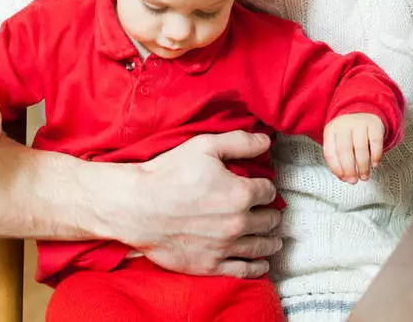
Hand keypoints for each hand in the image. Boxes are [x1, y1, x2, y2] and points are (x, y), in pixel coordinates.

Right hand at [117, 131, 282, 277]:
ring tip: (275, 238)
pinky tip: (262, 263)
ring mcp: (224, 247)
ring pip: (262, 246)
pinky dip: (258, 267)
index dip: (266, 187)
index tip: (262, 187)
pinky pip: (244, 270)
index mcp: (240, 193)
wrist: (137, 207)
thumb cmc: (170, 173)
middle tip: (269, 211)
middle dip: (271, 213)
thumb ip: (240, 142)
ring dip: (271, 240)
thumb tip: (266, 141)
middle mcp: (237, 223)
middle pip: (269, 220)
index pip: (269, 191)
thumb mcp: (205, 146)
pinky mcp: (210, 265)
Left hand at [323, 113, 384, 184]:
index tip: (343, 178)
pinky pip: (375, 143)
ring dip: (363, 166)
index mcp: (331, 130)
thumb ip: (338, 158)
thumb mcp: (337, 140)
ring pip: (360, 148)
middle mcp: (344, 125)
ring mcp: (359, 123)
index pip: (330, 152)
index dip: (336, 168)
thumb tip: (344, 177)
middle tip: (353, 180)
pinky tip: (374, 164)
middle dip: (349, 170)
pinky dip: (375, 156)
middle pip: (344, 150)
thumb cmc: (349, 132)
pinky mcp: (374, 125)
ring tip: (364, 176)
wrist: (364, 112)